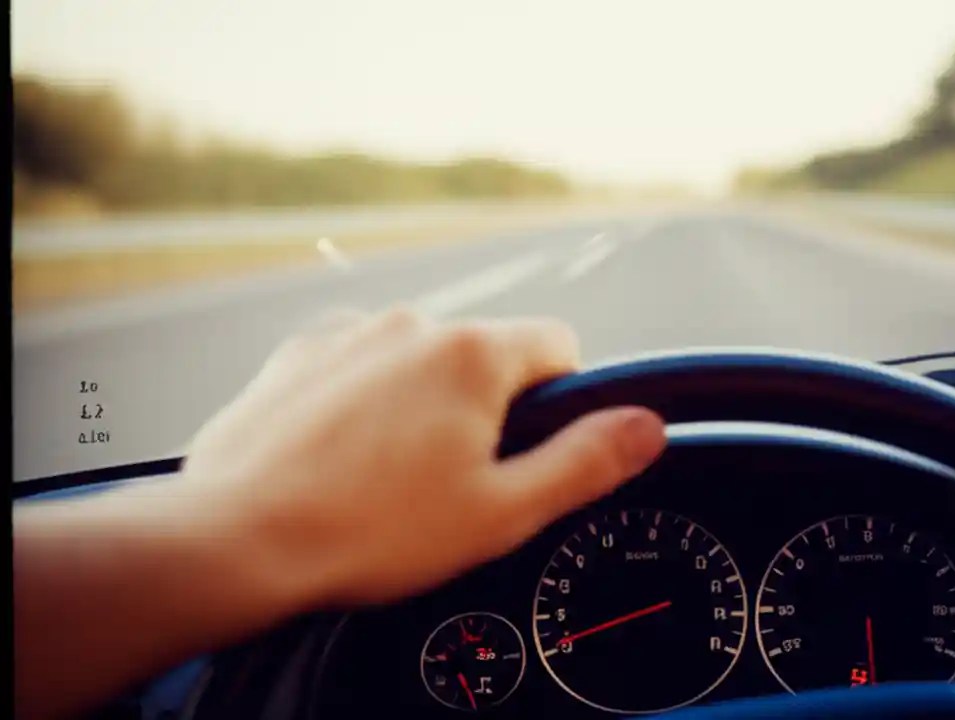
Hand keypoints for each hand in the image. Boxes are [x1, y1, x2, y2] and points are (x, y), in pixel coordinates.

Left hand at [180, 308, 666, 606]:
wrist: (237, 538)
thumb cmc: (366, 530)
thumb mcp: (501, 511)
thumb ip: (585, 461)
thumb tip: (645, 426)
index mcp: (472, 355)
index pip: (560, 346)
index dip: (561, 402)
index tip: (530, 450)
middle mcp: (411, 325)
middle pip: (487, 357)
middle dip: (486, 411)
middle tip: (457, 483)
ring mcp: (349, 336)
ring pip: (422, 363)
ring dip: (424, 406)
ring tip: (391, 479)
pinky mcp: (301, 354)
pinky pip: (364, 368)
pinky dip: (368, 404)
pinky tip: (347, 460)